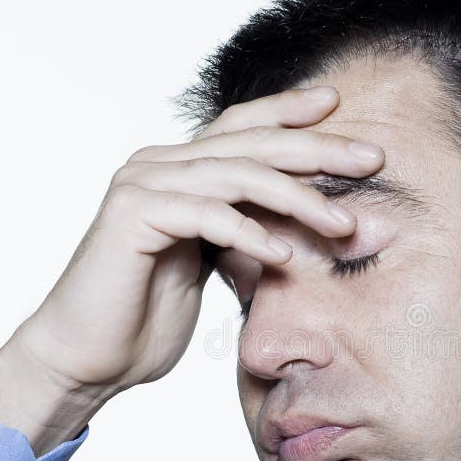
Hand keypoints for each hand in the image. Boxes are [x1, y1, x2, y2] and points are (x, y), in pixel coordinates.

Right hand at [0, 86, 383, 456]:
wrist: (89, 356)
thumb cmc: (148, 313)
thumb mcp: (211, 262)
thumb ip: (242, 230)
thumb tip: (296, 223)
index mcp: (179, 170)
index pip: (242, 127)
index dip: (289, 111)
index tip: (338, 103)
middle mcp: (159, 165)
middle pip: (250, 142)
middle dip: (317, 148)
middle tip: (371, 157)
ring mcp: (142, 186)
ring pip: (236, 173)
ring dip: (297, 198)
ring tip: (342, 224)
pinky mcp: (132, 217)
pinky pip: (207, 215)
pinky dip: (250, 233)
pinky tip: (284, 254)